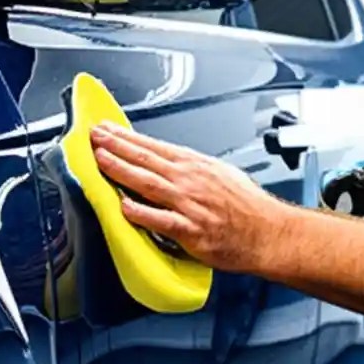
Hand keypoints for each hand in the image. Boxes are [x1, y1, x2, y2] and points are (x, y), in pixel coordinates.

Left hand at [89, 121, 293, 272]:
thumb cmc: (248, 207)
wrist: (269, 233)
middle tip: (94, 137)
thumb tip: (166, 162)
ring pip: (147, 183)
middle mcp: (190, 180)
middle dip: (116, 146)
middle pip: (146, 158)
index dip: (127, 137)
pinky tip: (123, 206)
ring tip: (99, 160)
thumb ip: (191, 169)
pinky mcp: (191, 230)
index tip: (107, 130)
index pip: (154, 146)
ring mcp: (189, 204)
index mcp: (195, 165)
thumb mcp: (220, 173)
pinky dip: (140, 212)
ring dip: (120, 169)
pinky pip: (160, 220)